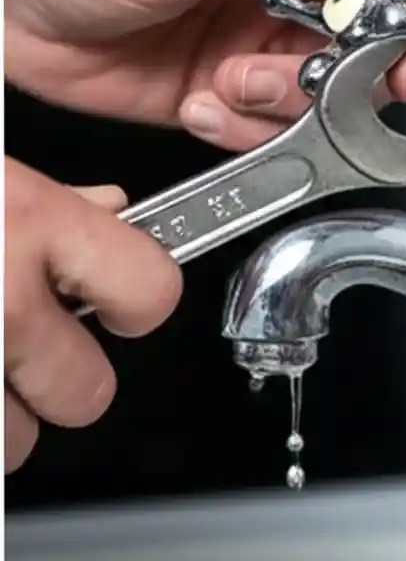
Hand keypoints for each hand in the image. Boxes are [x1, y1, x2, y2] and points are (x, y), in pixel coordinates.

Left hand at [3, 0, 405, 150]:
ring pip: (336, 83)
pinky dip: (247, 124)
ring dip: (297, 96)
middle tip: (380, 76)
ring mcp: (262, 35)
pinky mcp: (234, 86)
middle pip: (386, 19)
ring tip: (236, 78)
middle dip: (389, 55)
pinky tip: (204, 98)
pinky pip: (278, 122)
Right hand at [4, 157, 182, 472]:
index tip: (117, 302)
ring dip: (1, 412)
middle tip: (23, 346)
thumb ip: (50, 201)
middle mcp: (0, 294)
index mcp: (28, 219)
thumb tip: (111, 209)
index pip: (154, 291)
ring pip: (15, 440)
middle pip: (87, 394)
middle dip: (56, 377)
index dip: (136, 302)